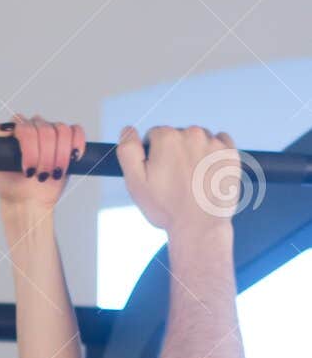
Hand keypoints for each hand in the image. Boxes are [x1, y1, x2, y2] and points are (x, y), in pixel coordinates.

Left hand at [0, 113, 85, 208]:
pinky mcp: (67, 140)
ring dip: (59, 156)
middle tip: (39, 176)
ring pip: (61, 131)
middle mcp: (34, 127)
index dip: (29, 148)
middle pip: (45, 130)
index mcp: (16, 130)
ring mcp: (51, 132)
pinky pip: (75, 131)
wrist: (28, 202)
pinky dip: (77, 143)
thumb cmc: (9, 185)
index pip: (25, 126)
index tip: (28, 170)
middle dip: (44, 157)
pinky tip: (74, 157)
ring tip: (53, 174)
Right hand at [116, 123, 239, 234]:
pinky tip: (207, 172)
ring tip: (192, 180)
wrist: (199, 227)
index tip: (158, 174)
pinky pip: (220, 140)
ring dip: (194, 153)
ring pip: (198, 139)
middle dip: (174, 153)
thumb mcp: (135, 182)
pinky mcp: (229, 152)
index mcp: (166, 137)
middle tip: (175, 181)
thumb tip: (128, 130)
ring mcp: (213, 142)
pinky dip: (213, 152)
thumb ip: (127, 151)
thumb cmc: (166, 208)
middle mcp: (191, 133)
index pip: (154, 135)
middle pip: (177, 136)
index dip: (152, 156)